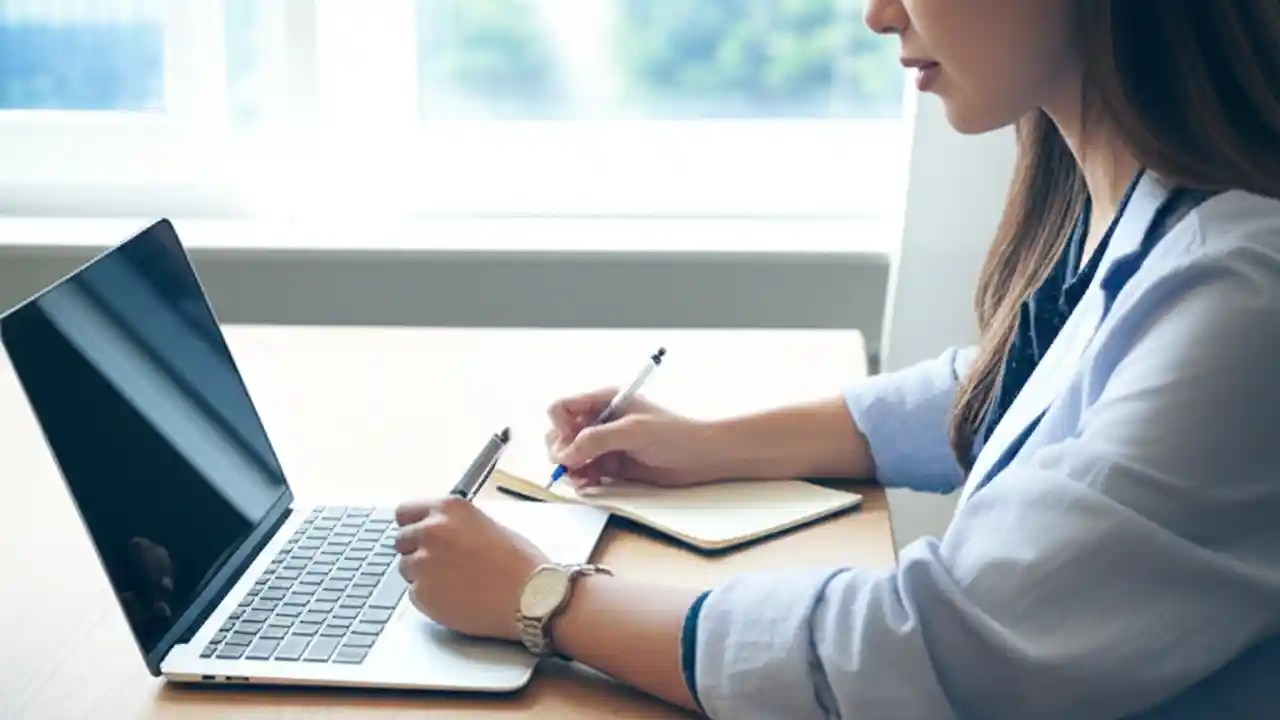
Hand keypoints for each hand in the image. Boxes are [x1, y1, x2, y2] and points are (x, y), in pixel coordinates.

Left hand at [394, 496, 547, 640]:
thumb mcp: (487, 525)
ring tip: (456, 582)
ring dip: (423, 575)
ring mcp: (423, 563)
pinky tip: (457, 597)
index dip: (412, 525)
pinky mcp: (422, 595)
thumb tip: (438, 530)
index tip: (417, 534)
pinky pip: (415, 594)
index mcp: (448, 508)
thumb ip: (455, 524)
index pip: (404, 512)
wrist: (532, 598)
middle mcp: (431, 531)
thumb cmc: (520, 563)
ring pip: (406, 569)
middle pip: (401, 541)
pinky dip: (431, 597)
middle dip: (417, 551)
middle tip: (441, 563)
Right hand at [546, 388, 720, 488]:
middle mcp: (601, 421)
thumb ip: (596, 440)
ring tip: (582, 480)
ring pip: (572, 456)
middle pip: (562, 434)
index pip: (563, 409)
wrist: (702, 457)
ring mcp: (606, 444)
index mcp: (605, 401)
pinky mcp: (613, 465)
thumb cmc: (674, 434)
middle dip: (562, 451)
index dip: (560, 427)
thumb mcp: (633, 431)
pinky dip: (583, 480)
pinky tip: (590, 485)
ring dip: (571, 469)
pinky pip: (586, 472)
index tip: (569, 445)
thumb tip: (564, 455)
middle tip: (571, 467)